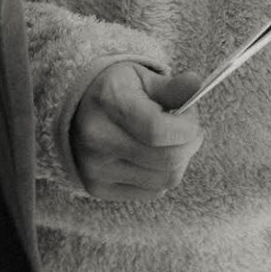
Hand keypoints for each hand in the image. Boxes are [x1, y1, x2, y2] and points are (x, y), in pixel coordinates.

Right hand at [70, 63, 202, 199]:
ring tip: (170, 142)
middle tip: (189, 130)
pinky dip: (161, 176)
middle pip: (167, 160)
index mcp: (109, 102)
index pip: (158, 130)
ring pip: (164, 181)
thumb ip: (171, 87)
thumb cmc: (115, 90)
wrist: (73, 108)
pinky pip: (151, 192)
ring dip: (178, 161)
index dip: (187, 127)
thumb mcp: (142, 78)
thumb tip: (197, 84)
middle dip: (189, 144)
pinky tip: (153, 156)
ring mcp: (94, 168)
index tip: (191, 115)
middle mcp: (97, 139)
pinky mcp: (96, 187)